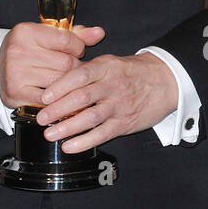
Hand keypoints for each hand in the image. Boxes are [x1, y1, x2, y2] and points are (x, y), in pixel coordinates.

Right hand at [0, 22, 104, 108]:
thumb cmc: (28, 50)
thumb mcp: (48, 36)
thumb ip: (75, 34)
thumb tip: (99, 33)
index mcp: (26, 32)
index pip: (67, 40)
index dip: (78, 48)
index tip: (75, 52)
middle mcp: (18, 50)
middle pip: (65, 63)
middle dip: (75, 68)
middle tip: (72, 70)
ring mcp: (16, 72)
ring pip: (60, 82)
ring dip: (68, 84)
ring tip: (66, 81)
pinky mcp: (16, 92)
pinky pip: (48, 99)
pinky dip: (57, 99)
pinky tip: (59, 95)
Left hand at [36, 51, 178, 151]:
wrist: (166, 80)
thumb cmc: (133, 72)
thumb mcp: (111, 62)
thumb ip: (87, 71)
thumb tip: (57, 82)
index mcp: (106, 67)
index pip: (80, 76)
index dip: (60, 87)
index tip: (44, 97)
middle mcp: (112, 86)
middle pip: (82, 98)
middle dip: (58, 110)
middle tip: (41, 118)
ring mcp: (119, 106)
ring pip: (90, 118)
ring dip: (68, 128)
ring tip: (50, 134)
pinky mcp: (125, 123)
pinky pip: (102, 134)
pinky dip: (84, 142)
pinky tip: (69, 146)